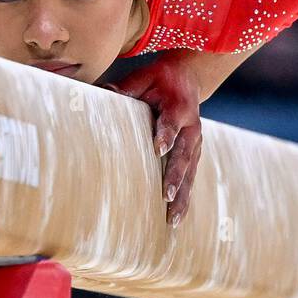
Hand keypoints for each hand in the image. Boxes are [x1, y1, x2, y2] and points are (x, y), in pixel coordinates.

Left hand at [105, 54, 201, 226]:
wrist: (188, 78)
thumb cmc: (159, 79)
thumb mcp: (144, 77)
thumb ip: (126, 89)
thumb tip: (102, 93)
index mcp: (179, 107)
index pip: (171, 122)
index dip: (165, 134)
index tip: (158, 149)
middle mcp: (192, 128)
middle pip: (183, 155)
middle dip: (174, 176)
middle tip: (164, 196)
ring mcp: (196, 144)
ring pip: (190, 174)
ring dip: (182, 196)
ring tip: (172, 220)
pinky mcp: (195, 155)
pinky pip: (191, 179)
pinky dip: (185, 198)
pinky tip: (176, 218)